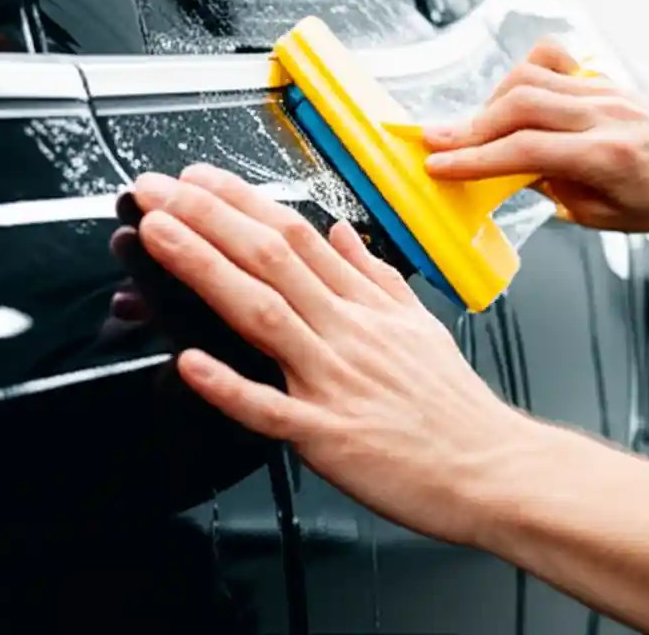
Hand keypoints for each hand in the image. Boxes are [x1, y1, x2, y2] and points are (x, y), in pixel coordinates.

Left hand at [131, 164, 542, 545]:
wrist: (492, 470)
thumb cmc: (454, 409)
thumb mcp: (419, 325)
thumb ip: (373, 277)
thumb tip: (341, 232)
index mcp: (367, 307)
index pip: (298, 235)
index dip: (243, 202)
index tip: (199, 179)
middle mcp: (347, 333)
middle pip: (271, 258)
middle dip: (206, 217)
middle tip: (156, 189)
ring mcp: (335, 382)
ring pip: (263, 313)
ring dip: (205, 269)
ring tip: (158, 236)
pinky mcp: (329, 435)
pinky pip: (271, 409)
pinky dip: (229, 386)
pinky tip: (189, 363)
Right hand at [423, 40, 648, 231]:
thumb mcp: (606, 216)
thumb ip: (555, 193)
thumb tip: (512, 173)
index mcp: (606, 157)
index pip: (526, 151)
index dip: (475, 159)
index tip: (439, 166)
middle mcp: (600, 115)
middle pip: (519, 106)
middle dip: (469, 127)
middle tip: (435, 144)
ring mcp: (597, 90)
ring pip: (527, 78)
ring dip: (488, 104)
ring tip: (472, 130)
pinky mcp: (595, 78)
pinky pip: (546, 61)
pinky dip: (518, 76)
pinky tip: (510, 100)